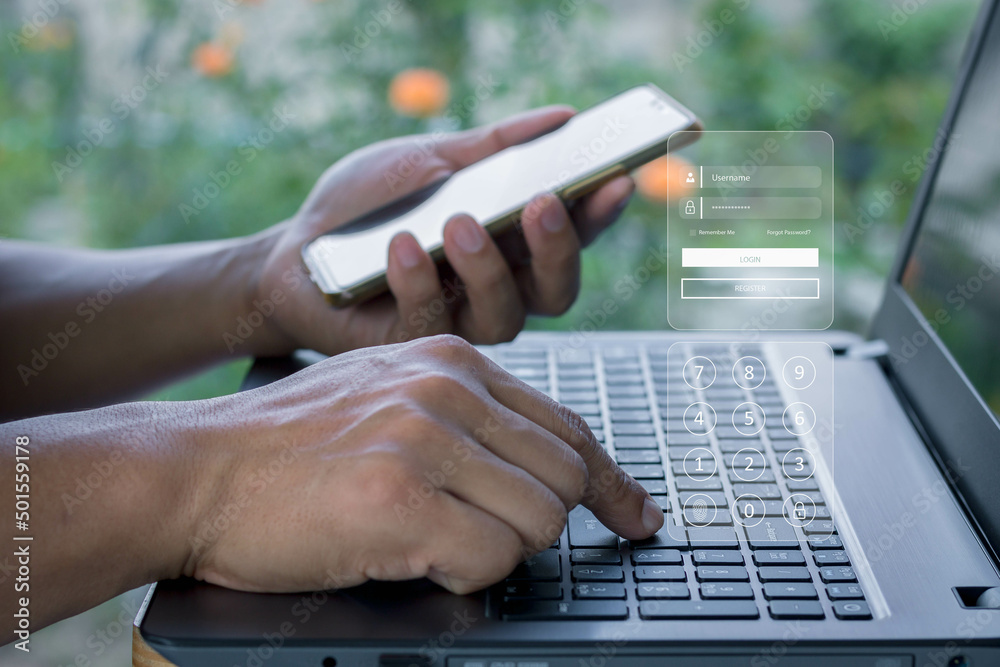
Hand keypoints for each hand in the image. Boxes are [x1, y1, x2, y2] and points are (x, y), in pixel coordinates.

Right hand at [183, 335, 661, 594]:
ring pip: (538, 522)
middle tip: (491, 540)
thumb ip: (463, 414)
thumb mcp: (385, 395)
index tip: (636, 513)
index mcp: (453, 361)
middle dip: (542, 523)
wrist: (195, 469)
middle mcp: (447, 390)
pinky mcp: (399, 500)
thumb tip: (539, 461)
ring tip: (434, 544)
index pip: (568, 424)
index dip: (610, 480)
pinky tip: (414, 559)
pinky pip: (490, 560)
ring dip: (498, 551)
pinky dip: (464, 575)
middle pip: (565, 477)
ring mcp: (424, 441)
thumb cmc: (287, 444)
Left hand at [251, 106, 633, 356]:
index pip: (575, 235)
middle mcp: (497, 290)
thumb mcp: (432, 160)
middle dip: (558, 248)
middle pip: (557, 289)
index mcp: (512, 245)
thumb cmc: (368, 205)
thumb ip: (496, 146)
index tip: (615, 178)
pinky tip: (400, 245)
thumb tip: (565, 116)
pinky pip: (431, 322)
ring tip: (459, 222)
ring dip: (487, 268)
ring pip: (504, 315)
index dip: (600, 213)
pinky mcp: (412, 346)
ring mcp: (458, 322)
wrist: (294, 250)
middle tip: (541, 203)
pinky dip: (419, 280)